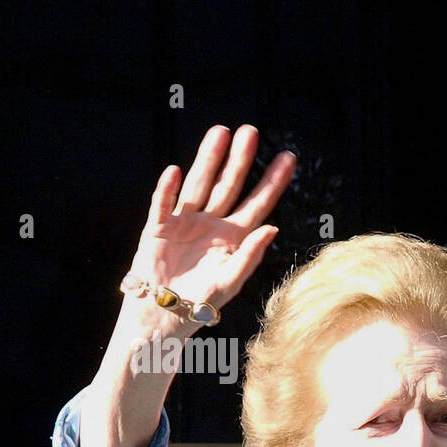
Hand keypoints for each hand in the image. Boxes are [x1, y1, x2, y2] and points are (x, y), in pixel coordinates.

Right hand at [126, 124, 295, 336]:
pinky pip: (164, 204)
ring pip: (200, 184)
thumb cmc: (202, 302)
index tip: (287, 157)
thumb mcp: (231, 281)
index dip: (273, 180)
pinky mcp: (159, 227)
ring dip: (208, 159)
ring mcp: (186, 221)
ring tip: (219, 133)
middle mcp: (212, 223)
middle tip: (250, 131)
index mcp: (234, 236)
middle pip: (229, 184)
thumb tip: (273, 228)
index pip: (258, 202)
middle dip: (240, 159)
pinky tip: (175, 171)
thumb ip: (251, 255)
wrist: (166, 315)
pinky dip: (168, 189)